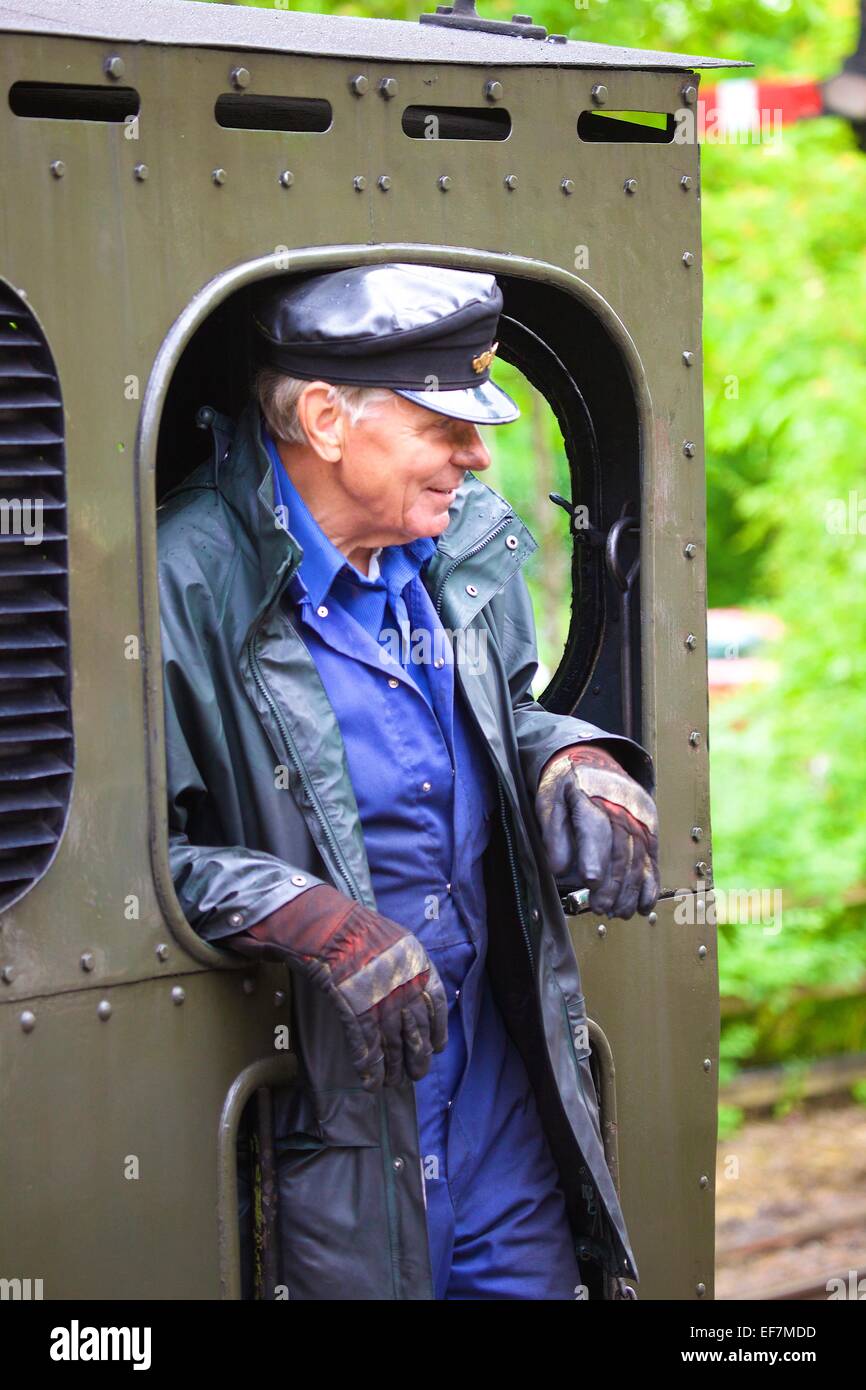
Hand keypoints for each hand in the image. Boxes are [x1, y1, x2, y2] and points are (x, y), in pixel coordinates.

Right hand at [225, 885, 447, 1090]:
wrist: (334, 929)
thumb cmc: (362, 930)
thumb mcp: (400, 941)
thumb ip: (410, 966)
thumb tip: (413, 988)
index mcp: (421, 970)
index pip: (437, 1008)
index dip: (438, 1032)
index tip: (436, 1047)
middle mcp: (407, 991)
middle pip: (418, 1033)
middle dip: (417, 1058)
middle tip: (415, 1074)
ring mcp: (383, 1005)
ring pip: (394, 1046)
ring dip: (393, 1069)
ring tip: (393, 1084)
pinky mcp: (358, 1015)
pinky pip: (368, 1048)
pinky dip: (370, 1068)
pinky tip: (370, 1082)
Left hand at [536, 744, 659, 918]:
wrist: (592, 759)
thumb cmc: (566, 785)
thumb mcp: (549, 801)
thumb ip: (553, 834)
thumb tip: (559, 868)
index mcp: (592, 795)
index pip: (596, 828)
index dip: (594, 856)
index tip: (590, 881)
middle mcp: (621, 806)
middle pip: (620, 849)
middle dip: (612, 883)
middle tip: (599, 908)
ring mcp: (639, 817)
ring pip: (638, 858)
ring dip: (629, 890)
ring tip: (617, 912)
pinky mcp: (649, 828)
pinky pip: (652, 858)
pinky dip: (649, 885)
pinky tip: (642, 905)